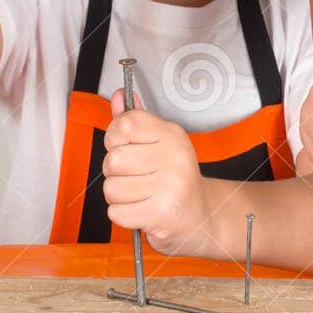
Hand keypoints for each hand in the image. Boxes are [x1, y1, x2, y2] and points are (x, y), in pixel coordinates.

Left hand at [101, 88, 209, 254]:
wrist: (201, 217)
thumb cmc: (175, 179)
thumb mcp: (160, 144)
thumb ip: (136, 120)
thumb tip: (119, 96)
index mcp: (172, 135)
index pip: (125, 124)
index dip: (114, 137)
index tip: (126, 146)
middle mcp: (173, 158)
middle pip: (113, 160)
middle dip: (116, 173)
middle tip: (137, 177)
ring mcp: (169, 187)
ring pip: (111, 188)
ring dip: (119, 196)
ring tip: (140, 194)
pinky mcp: (160, 213)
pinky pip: (116, 212)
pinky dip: (123, 215)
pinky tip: (141, 209)